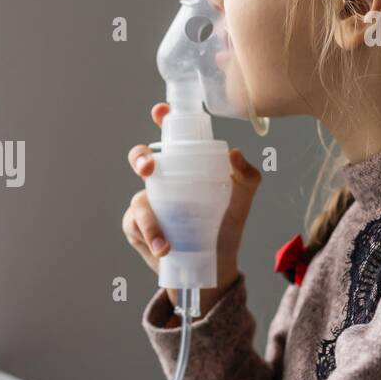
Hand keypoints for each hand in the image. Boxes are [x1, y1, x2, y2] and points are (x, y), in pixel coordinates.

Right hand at [125, 102, 260, 318]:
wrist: (211, 268)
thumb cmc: (224, 228)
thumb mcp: (240, 202)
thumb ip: (246, 178)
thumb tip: (235, 154)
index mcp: (184, 167)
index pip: (170, 138)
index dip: (162, 120)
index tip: (161, 112)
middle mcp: (161, 181)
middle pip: (140, 159)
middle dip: (140, 159)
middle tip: (149, 169)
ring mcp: (146, 204)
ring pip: (138, 202)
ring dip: (150, 223)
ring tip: (165, 245)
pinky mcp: (135, 227)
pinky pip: (135, 226)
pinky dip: (149, 238)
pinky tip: (162, 250)